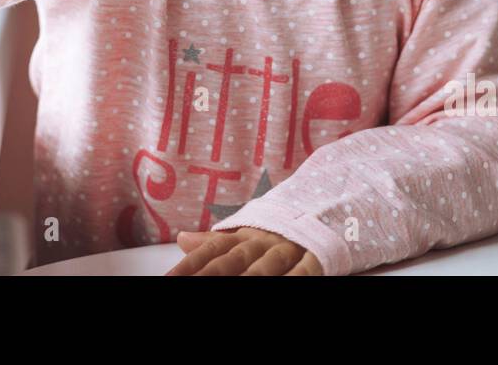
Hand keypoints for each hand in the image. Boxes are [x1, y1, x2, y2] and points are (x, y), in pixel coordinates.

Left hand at [165, 227, 323, 275]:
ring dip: (250, 277)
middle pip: (234, 259)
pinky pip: (303, 270)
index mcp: (245, 233)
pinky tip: (281, 284)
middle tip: (192, 284)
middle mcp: (264, 239)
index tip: (170, 278)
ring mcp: (290, 246)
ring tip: (231, 286)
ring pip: (266, 265)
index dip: (191, 264)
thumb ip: (215, 241)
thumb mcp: (247, 235)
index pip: (213, 249)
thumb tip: (181, 239)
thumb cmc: (279, 231)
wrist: (328, 212)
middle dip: (212, 273)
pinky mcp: (316, 255)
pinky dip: (292, 278)